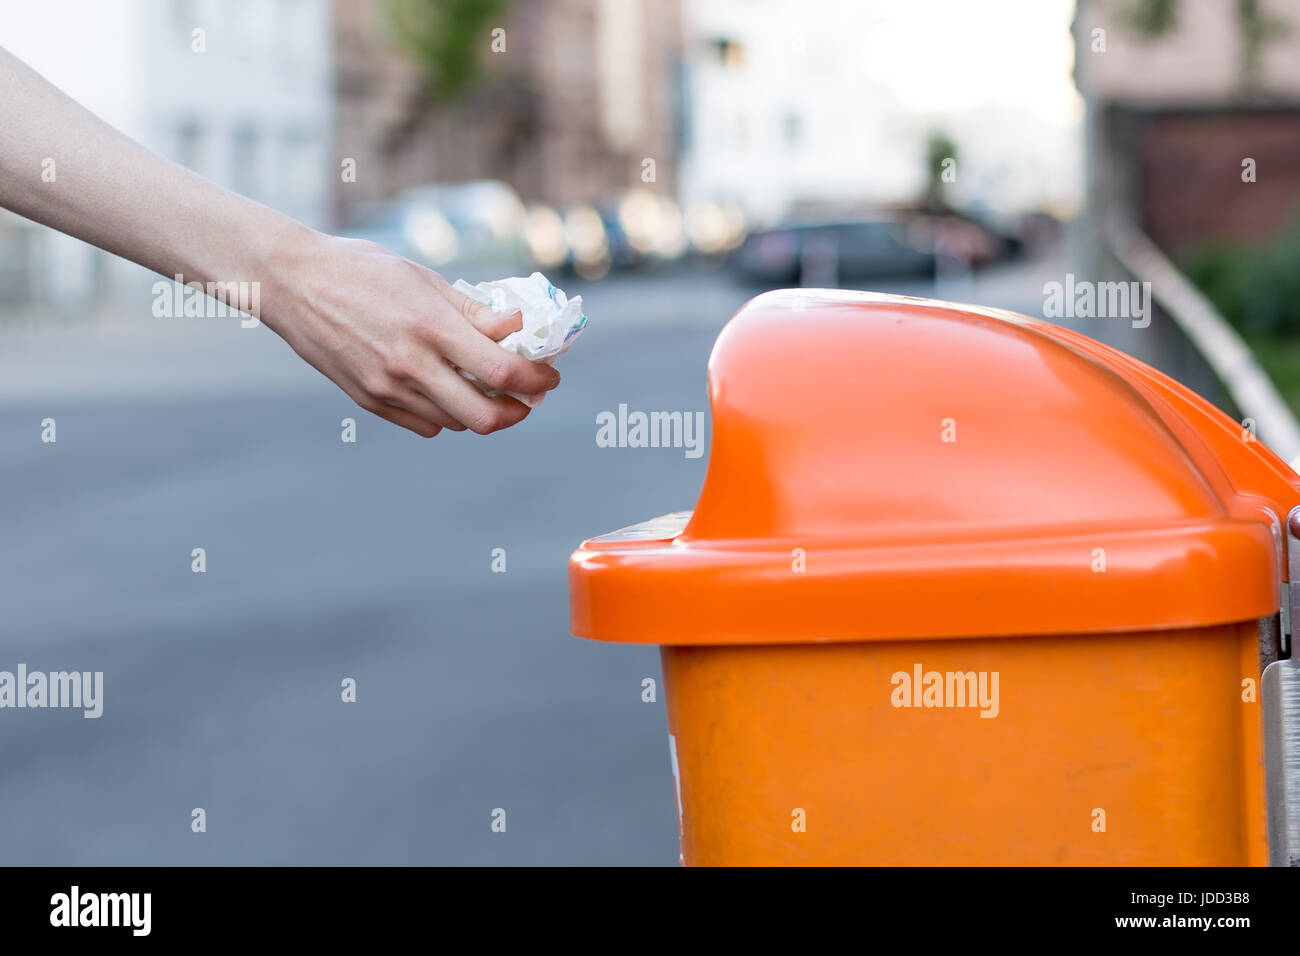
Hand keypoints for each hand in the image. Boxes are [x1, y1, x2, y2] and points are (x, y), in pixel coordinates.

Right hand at [263, 233, 560, 436]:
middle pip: (484, 416)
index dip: (536, 380)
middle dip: (517, 412)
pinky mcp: (368, 400)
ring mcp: (386, 388)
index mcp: (430, 326)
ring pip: (456, 423)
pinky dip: (447, 416)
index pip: (502, 372)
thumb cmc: (361, 270)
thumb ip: (473, 311)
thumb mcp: (424, 279)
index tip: (549, 376)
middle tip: (526, 397)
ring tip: (490, 389)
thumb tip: (518, 327)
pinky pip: (424, 425)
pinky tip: (449, 392)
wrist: (292, 283)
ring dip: (482, 412)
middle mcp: (409, 364)